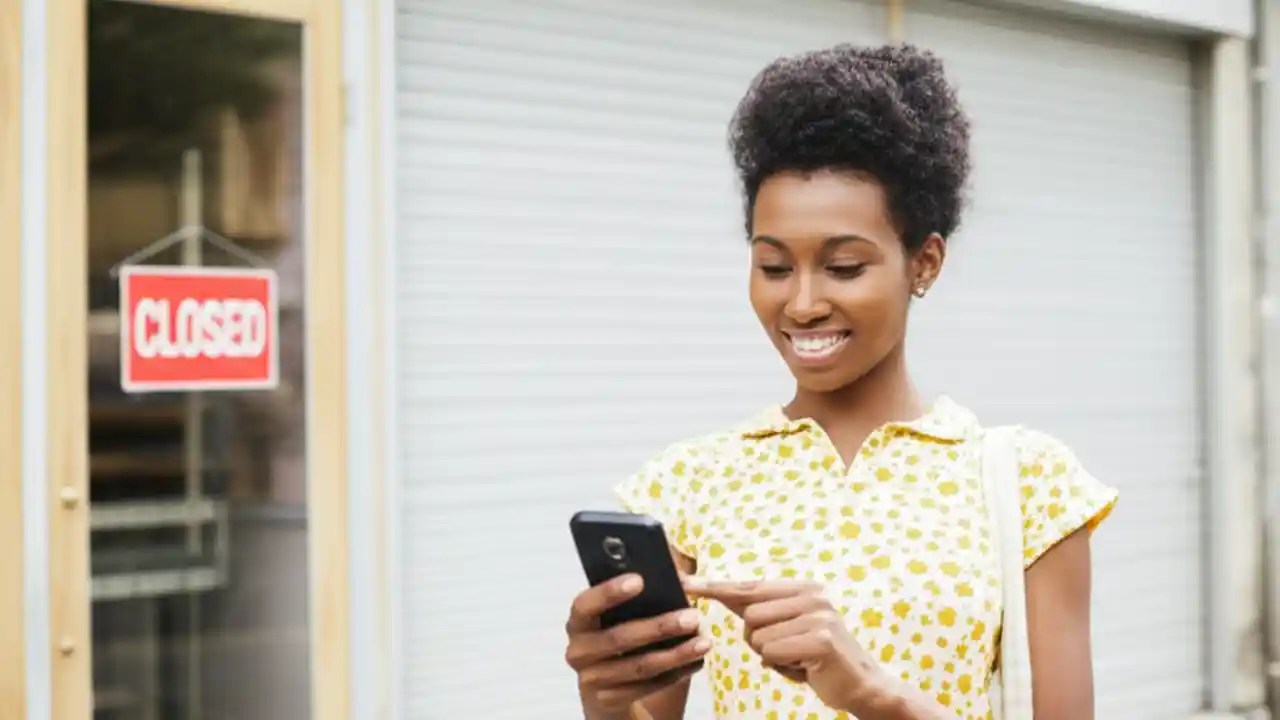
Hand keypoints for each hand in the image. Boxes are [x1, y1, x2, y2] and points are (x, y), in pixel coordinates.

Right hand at [565, 574, 711, 717]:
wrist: (604, 685)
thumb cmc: (617, 636)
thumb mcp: (617, 616)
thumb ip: (637, 598)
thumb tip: (677, 579)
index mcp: (578, 622)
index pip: (586, 604)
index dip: (609, 592)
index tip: (639, 580)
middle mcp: (578, 651)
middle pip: (619, 638)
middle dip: (660, 627)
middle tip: (692, 617)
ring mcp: (591, 679)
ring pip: (639, 666)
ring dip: (676, 654)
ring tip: (703, 642)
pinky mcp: (609, 701)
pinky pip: (647, 687)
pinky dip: (675, 674)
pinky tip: (695, 662)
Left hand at [685, 578, 884, 713]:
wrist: (862, 685)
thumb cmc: (818, 658)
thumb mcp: (789, 628)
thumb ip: (761, 611)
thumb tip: (722, 592)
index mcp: (803, 589)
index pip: (749, 586)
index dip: (716, 586)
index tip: (686, 582)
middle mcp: (812, 596)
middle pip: (749, 615)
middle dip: (758, 640)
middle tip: (788, 650)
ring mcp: (818, 616)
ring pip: (758, 636)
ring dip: (771, 655)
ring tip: (799, 658)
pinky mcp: (821, 639)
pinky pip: (772, 653)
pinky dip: (782, 666)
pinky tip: (806, 667)